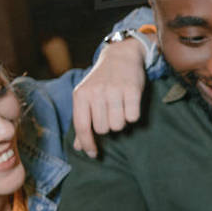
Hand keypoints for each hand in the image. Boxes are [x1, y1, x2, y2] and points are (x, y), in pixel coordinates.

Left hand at [72, 38, 146, 157]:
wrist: (120, 56)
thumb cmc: (102, 81)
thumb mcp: (87, 97)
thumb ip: (83, 121)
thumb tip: (78, 147)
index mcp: (81, 94)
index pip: (82, 126)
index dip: (87, 143)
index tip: (93, 154)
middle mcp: (96, 92)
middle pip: (103, 129)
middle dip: (108, 126)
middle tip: (111, 114)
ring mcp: (114, 90)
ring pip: (118, 125)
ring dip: (121, 121)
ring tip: (120, 108)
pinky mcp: (132, 90)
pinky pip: (133, 117)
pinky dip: (133, 115)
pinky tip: (130, 105)